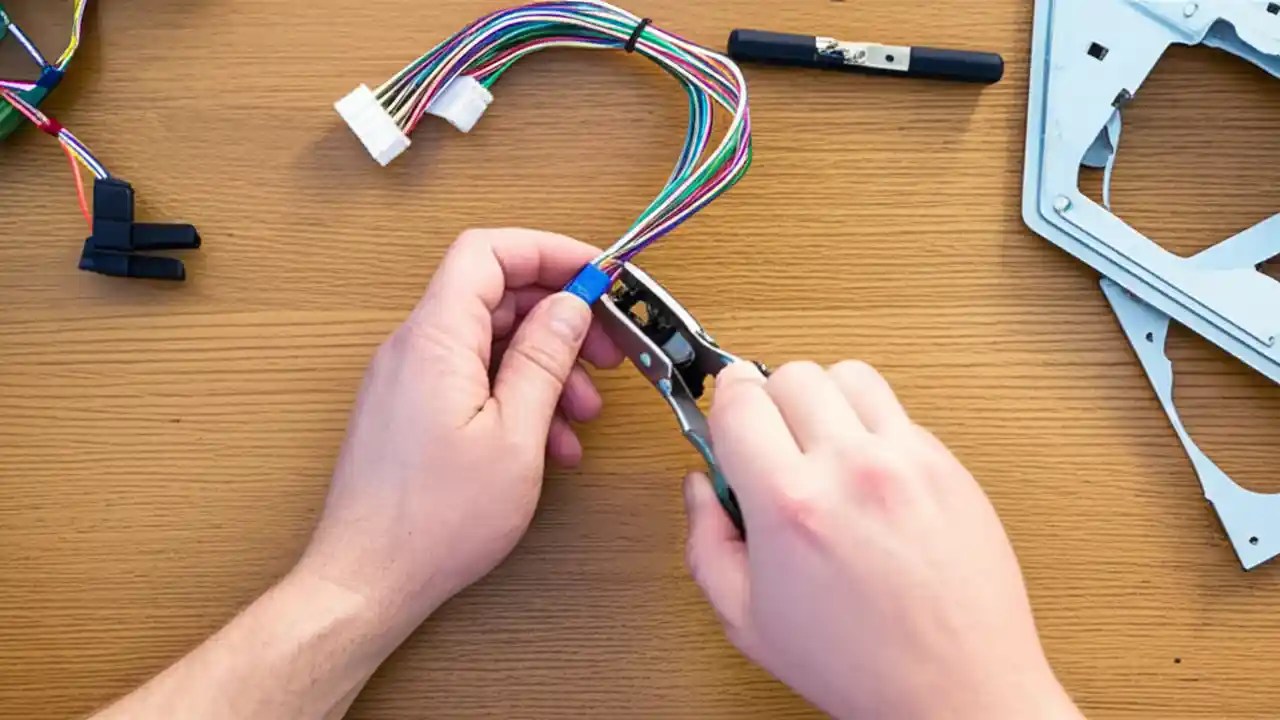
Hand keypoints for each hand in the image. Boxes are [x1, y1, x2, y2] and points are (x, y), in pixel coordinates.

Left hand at [298, 229, 621, 640]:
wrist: (368, 580)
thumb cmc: (435, 520)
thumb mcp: (515, 435)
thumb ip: (544, 359)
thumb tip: (571, 304)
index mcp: (435, 338)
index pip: (488, 252)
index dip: (549, 251)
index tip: (600, 275)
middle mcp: (413, 347)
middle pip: (495, 296)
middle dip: (560, 316)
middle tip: (609, 350)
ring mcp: (408, 380)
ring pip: (489, 342)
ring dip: (545, 366)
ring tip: (585, 412)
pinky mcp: (410, 410)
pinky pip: (471, 379)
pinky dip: (516, 396)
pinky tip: (551, 442)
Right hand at [684, 361, 1080, 719]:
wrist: (957, 688)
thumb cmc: (858, 665)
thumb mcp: (747, 620)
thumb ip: (706, 541)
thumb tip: (700, 485)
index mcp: (790, 505)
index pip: (739, 399)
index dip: (723, 400)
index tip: (725, 416)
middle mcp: (850, 469)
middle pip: (792, 373)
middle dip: (770, 400)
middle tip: (773, 443)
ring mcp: (906, 460)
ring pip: (849, 374)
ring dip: (825, 399)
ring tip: (824, 447)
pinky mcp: (947, 465)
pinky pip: (897, 410)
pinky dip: (872, 427)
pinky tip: (868, 474)